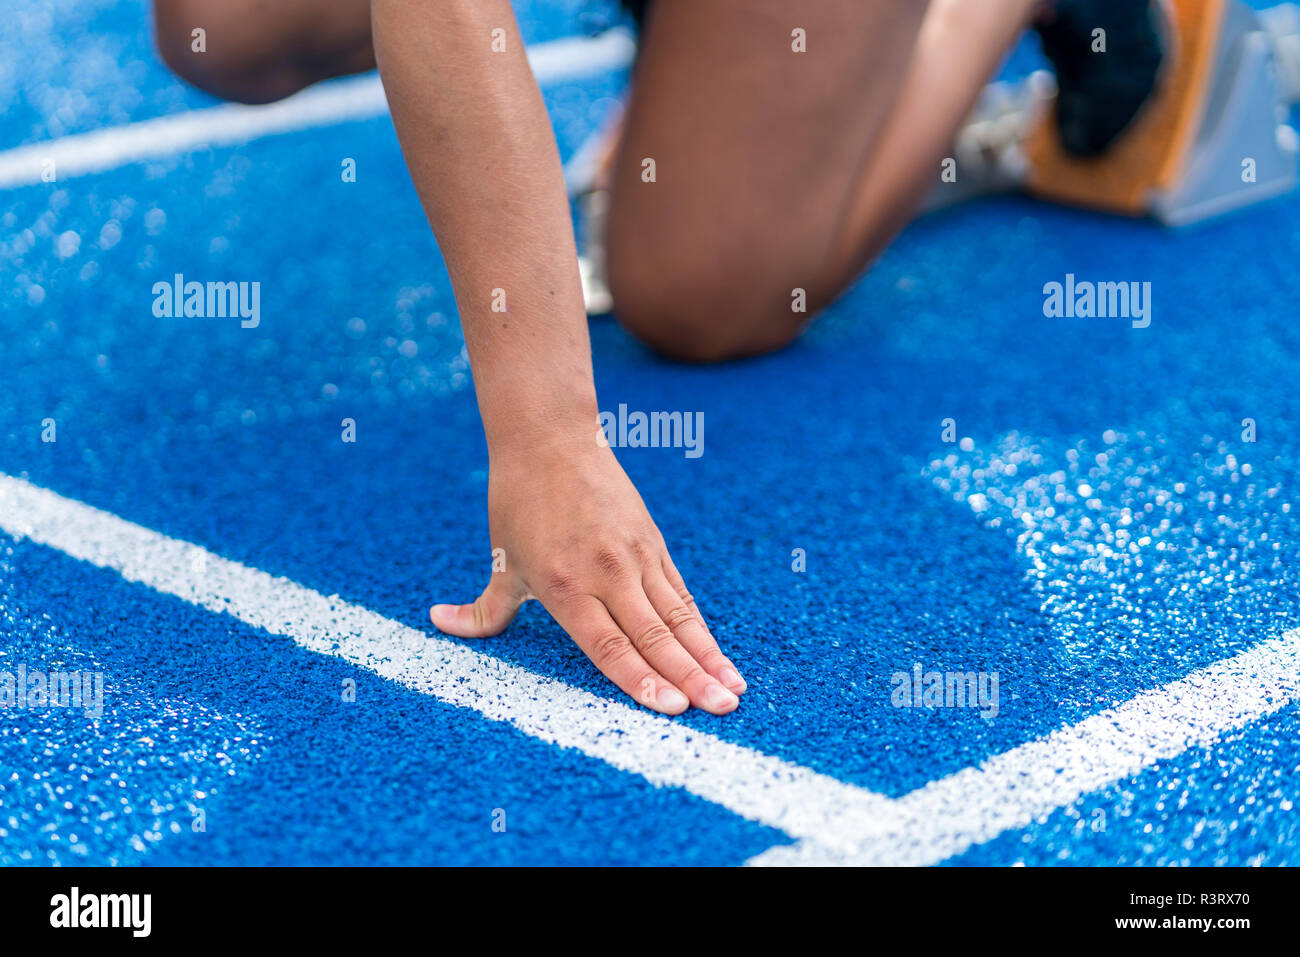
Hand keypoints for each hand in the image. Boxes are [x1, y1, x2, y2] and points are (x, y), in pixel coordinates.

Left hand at [431, 436, 745, 714]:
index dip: (640, 680)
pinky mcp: (652, 543)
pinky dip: (701, 628)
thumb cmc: (519, 502)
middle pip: (654, 636)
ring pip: (678, 617)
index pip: (608, 645)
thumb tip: (439, 624)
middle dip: (689, 677)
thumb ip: (483, 608)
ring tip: (733, 690)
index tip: (671, 709)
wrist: (550, 437)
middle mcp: (605, 573)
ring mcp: (635, 557)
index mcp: (564, 585)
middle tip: (720, 710)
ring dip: (708, 657)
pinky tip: (718, 655)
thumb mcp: (501, 559)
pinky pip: (680, 594)